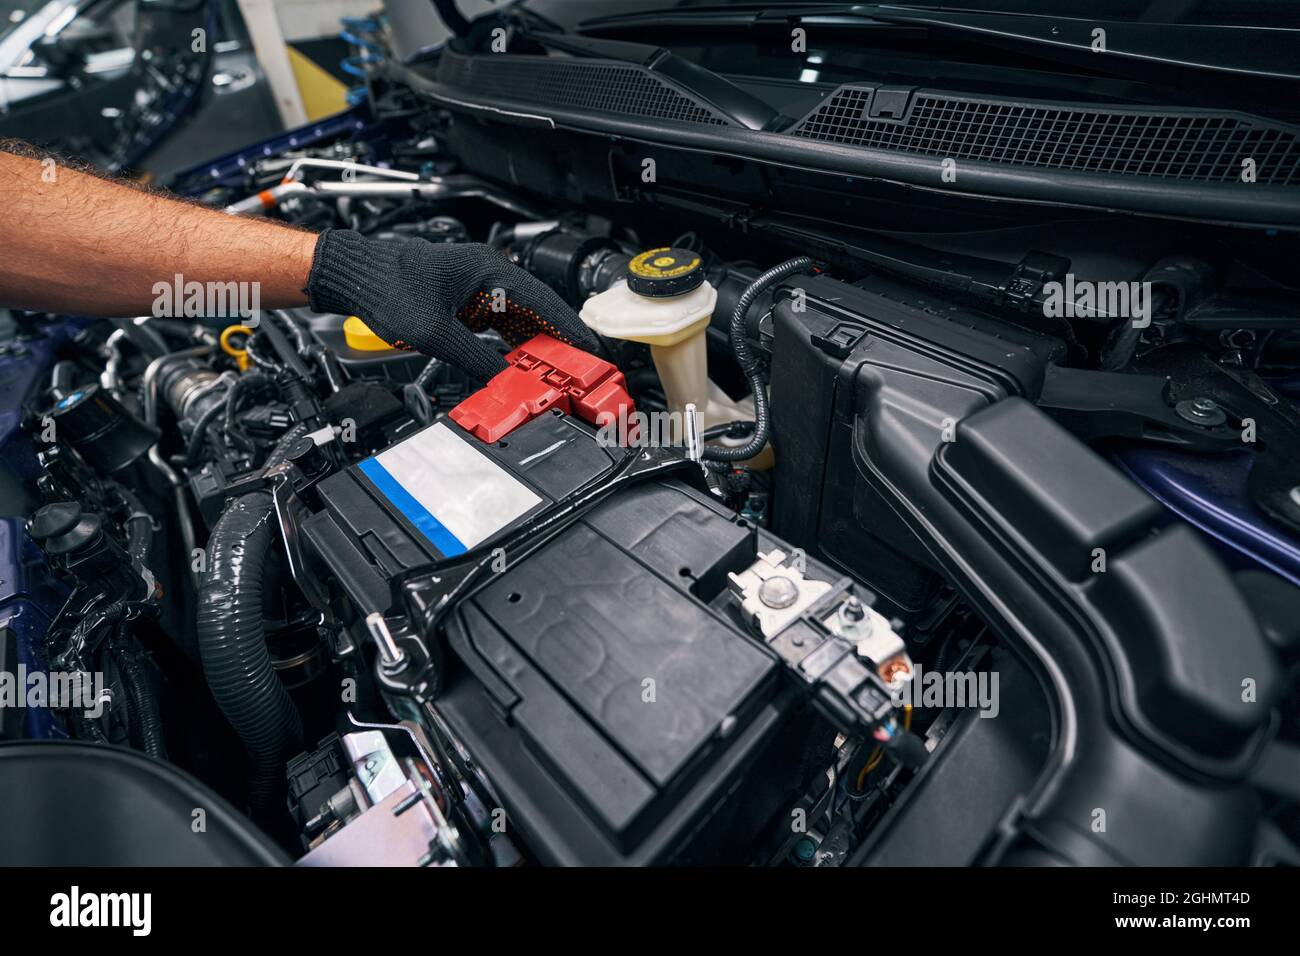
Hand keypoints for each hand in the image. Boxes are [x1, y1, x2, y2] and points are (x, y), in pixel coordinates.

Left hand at [305, 229, 598, 381]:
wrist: (357, 276)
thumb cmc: (387, 287)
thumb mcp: (434, 332)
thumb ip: (474, 358)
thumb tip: (503, 380)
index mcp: (489, 271)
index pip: (544, 302)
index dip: (570, 329)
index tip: (589, 351)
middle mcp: (489, 275)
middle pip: (537, 313)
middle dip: (557, 343)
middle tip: (577, 369)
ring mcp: (479, 288)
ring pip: (520, 321)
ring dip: (535, 347)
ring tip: (555, 373)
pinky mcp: (467, 303)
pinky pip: (500, 326)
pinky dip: (512, 346)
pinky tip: (520, 365)